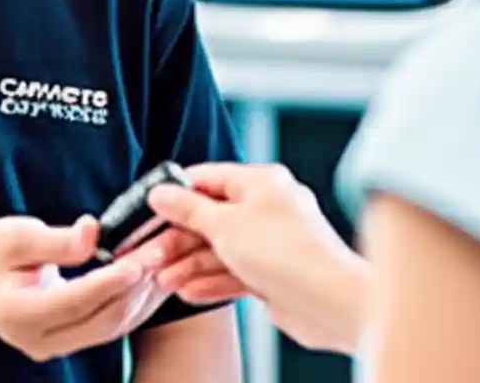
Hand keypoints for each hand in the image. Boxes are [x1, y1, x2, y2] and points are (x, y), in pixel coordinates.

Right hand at [0, 215, 166, 361]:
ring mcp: (58, 347)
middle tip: (163, 250)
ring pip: (114, 325)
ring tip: (166, 257)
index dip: (111, 281)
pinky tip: (155, 274)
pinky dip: (137, 300)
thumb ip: (55, 240)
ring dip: (144, 293)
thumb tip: (94, 232)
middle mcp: (40, 340)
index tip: (141, 258)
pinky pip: (114, 324)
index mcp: (18, 313)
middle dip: (138, 284)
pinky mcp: (73, 342)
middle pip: (102, 318)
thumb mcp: (13, 236)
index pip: (75, 300)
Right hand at [145, 163, 372, 353]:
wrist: (328, 301)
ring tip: (165, 279)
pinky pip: (233, 272)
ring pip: (220, 248)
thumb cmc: (289, 254)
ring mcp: (271, 242)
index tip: (150, 208)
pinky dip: (210, 281)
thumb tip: (163, 193)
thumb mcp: (225, 225)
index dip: (176, 194)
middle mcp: (268, 208)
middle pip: (211, 217)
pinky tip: (189, 291)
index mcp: (262, 183)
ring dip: (189, 264)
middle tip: (151, 253)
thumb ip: (189, 209)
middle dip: (179, 238)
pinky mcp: (273, 273)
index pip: (209, 178)